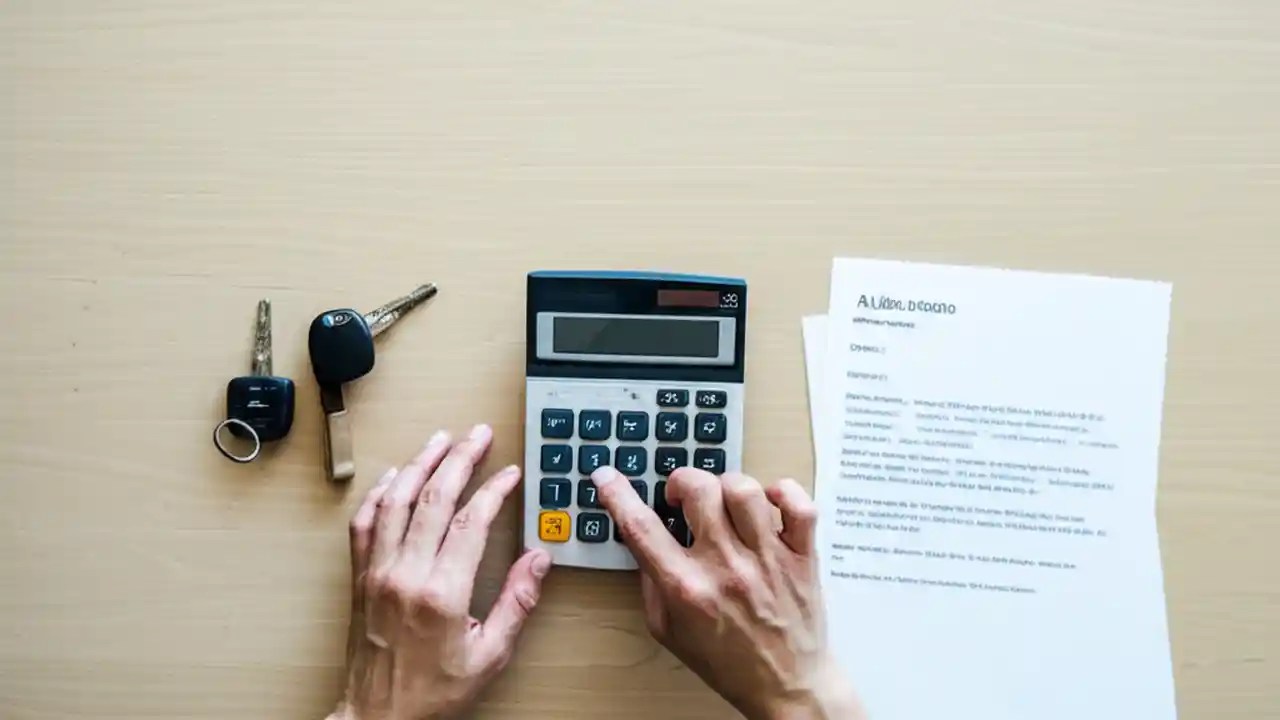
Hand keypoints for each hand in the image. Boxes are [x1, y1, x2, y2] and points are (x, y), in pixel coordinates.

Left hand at [332, 426, 551, 719]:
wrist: (377, 719)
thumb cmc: (431, 695)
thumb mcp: (489, 656)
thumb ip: (517, 603)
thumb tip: (537, 560)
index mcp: (442, 593)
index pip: (471, 521)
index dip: (494, 490)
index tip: (509, 475)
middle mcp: (405, 574)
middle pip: (434, 497)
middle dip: (459, 458)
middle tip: (478, 435)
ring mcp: (378, 572)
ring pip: (397, 501)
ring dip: (419, 464)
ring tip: (440, 440)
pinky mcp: (361, 577)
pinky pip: (365, 523)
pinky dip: (379, 494)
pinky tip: (394, 478)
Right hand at [592, 466, 863, 719]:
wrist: (786, 688)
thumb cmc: (727, 662)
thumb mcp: (668, 631)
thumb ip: (651, 582)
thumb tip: (642, 539)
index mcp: (687, 589)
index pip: (641, 527)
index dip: (618, 494)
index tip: (608, 477)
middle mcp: (727, 568)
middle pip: (698, 490)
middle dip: (680, 480)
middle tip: (680, 495)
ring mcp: (768, 559)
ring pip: (745, 489)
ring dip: (725, 484)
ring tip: (721, 499)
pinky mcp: (802, 557)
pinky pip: (798, 505)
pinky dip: (782, 491)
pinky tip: (767, 502)